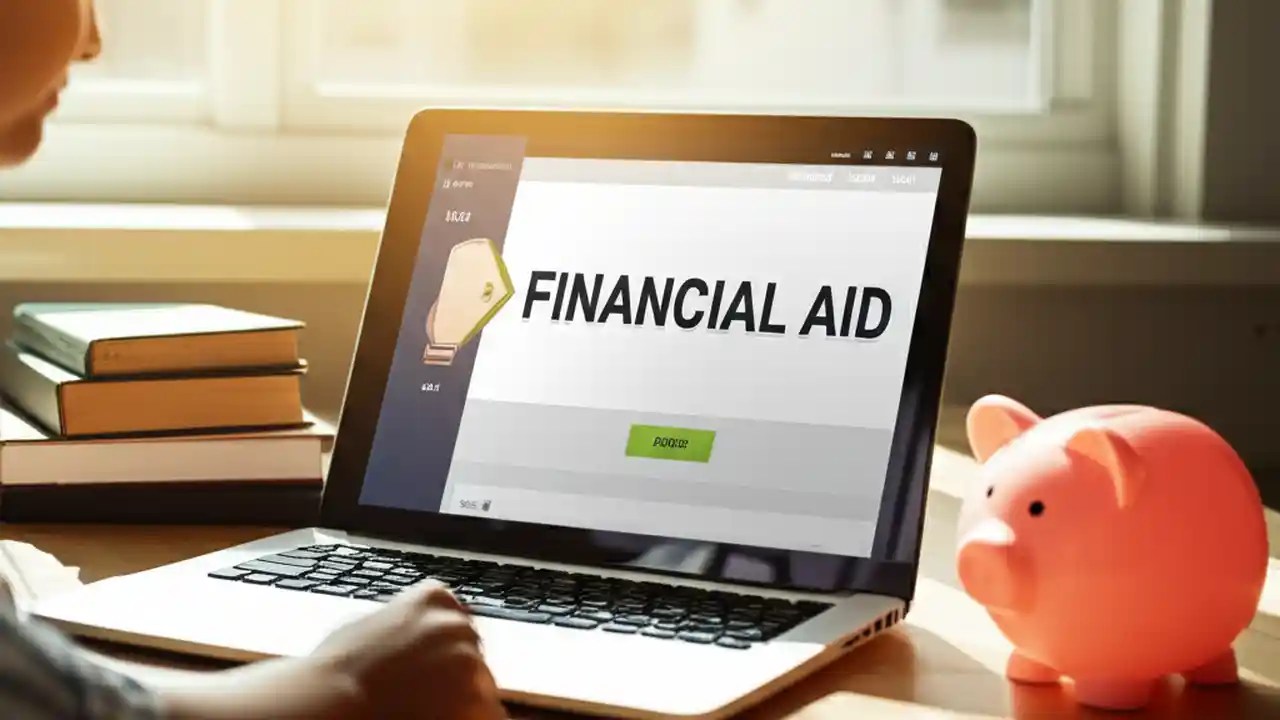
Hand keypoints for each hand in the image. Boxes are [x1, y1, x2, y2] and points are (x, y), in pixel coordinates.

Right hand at [159, 581, 504, 719]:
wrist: (329, 702)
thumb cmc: (335, 670)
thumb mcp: (369, 625)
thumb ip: (402, 622)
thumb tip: (410, 635)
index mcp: (434, 597)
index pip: (457, 625)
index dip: (443, 654)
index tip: (429, 672)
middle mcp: (459, 625)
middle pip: (472, 657)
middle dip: (454, 678)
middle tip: (422, 697)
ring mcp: (470, 662)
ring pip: (482, 690)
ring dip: (462, 703)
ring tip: (423, 710)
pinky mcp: (477, 700)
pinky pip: (490, 716)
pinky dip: (469, 719)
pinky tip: (440, 719)